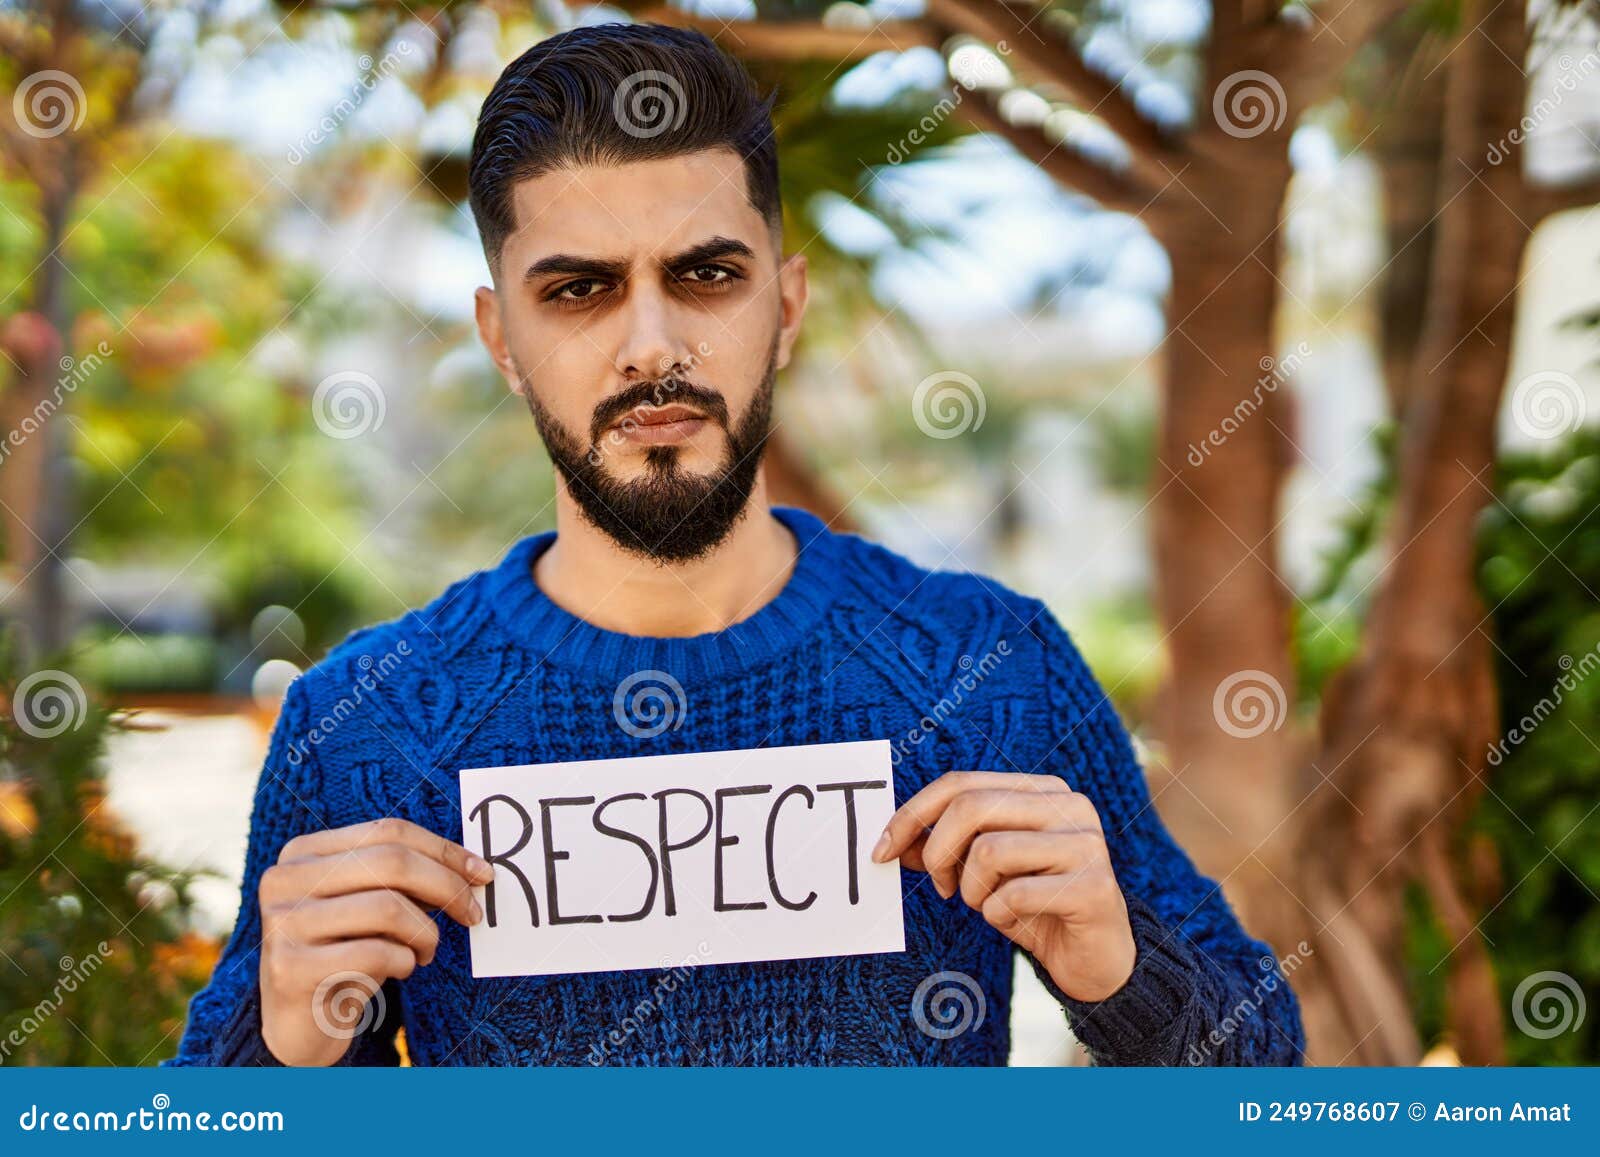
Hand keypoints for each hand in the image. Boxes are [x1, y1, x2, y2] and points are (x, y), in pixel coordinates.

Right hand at [257, 817, 492, 1065]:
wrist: (300, 1026)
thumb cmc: (346, 956)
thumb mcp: (372, 908)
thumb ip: (406, 879)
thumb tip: (472, 869)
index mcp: (304, 853)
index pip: (388, 832)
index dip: (443, 850)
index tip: (482, 873)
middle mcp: (284, 880)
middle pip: (391, 862)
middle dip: (446, 886)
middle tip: (472, 914)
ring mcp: (281, 923)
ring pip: (387, 907)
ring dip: (425, 933)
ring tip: (426, 951)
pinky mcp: (289, 969)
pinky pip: (374, 954)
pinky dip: (404, 961)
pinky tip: (401, 970)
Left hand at [871, 771, 1135, 1002]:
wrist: (1095, 958)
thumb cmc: (1033, 905)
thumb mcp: (981, 872)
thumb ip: (943, 849)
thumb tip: (890, 840)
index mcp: (1040, 789)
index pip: (960, 783)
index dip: (912, 814)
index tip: (882, 851)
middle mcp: (1069, 804)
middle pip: (970, 807)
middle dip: (938, 853)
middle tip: (941, 888)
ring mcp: (1086, 842)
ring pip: (989, 850)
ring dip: (972, 890)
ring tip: (989, 905)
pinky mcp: (1094, 885)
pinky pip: (1014, 894)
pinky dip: (998, 915)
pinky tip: (1015, 921)